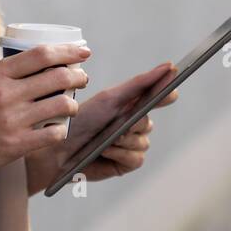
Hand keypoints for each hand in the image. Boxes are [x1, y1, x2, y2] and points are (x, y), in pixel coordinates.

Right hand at [0, 43, 91, 186]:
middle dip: (79, 76)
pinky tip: (58, 129)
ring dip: (73, 105)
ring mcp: (12, 120)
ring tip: (71, 107)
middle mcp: (6, 93)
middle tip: (82, 79)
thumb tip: (44, 61)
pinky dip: (61, 130)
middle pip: (58, 77)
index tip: (84, 52)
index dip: (69, 51)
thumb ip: (8, 73)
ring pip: (62, 105)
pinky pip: (54, 134)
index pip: (42, 54)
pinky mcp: (15, 144)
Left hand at [26, 61, 178, 193]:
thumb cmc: (82, 120)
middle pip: (148, 121)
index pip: (157, 96)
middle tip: (117, 124)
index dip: (166, 93)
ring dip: (123, 140)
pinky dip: (121, 154)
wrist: (59, 149)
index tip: (170, 91)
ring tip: (104, 139)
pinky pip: (136, 158)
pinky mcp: (126, 163)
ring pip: (143, 141)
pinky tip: (106, 152)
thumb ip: (140, 84)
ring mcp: (131, 144)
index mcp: (130, 104)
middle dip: (133, 122)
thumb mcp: (111, 98)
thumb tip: (170, 67)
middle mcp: (133, 124)